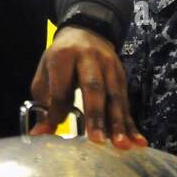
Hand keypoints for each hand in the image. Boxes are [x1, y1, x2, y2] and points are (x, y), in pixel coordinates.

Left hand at [30, 26, 145, 147]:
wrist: (86, 32)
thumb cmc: (60, 59)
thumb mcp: (45, 74)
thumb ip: (42, 103)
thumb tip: (39, 133)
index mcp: (64, 56)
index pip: (61, 86)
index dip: (58, 108)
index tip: (55, 127)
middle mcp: (89, 58)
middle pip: (93, 88)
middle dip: (96, 115)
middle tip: (98, 140)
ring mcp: (109, 66)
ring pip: (114, 96)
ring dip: (118, 123)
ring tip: (121, 145)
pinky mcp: (122, 75)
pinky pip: (126, 101)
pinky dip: (131, 123)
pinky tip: (138, 140)